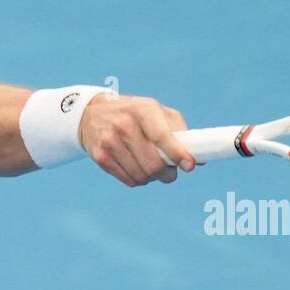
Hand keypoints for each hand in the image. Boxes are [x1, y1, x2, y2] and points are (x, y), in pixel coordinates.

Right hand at [77, 93, 196, 186]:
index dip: (178, 154)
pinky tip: (136, 167)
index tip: (189, 166)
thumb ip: (179, 131)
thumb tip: (199, 157)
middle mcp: (124, 124)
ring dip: (152, 177)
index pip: (162, 136)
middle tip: (171, 172)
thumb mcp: (155, 111)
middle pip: (154, 164)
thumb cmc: (133, 114)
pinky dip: (138, 179)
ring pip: (142, 176)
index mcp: (143, 109)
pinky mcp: (100, 156)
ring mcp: (110, 141)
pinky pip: (129, 180)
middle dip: (168, 174)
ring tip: (152, 167)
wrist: (91, 114)